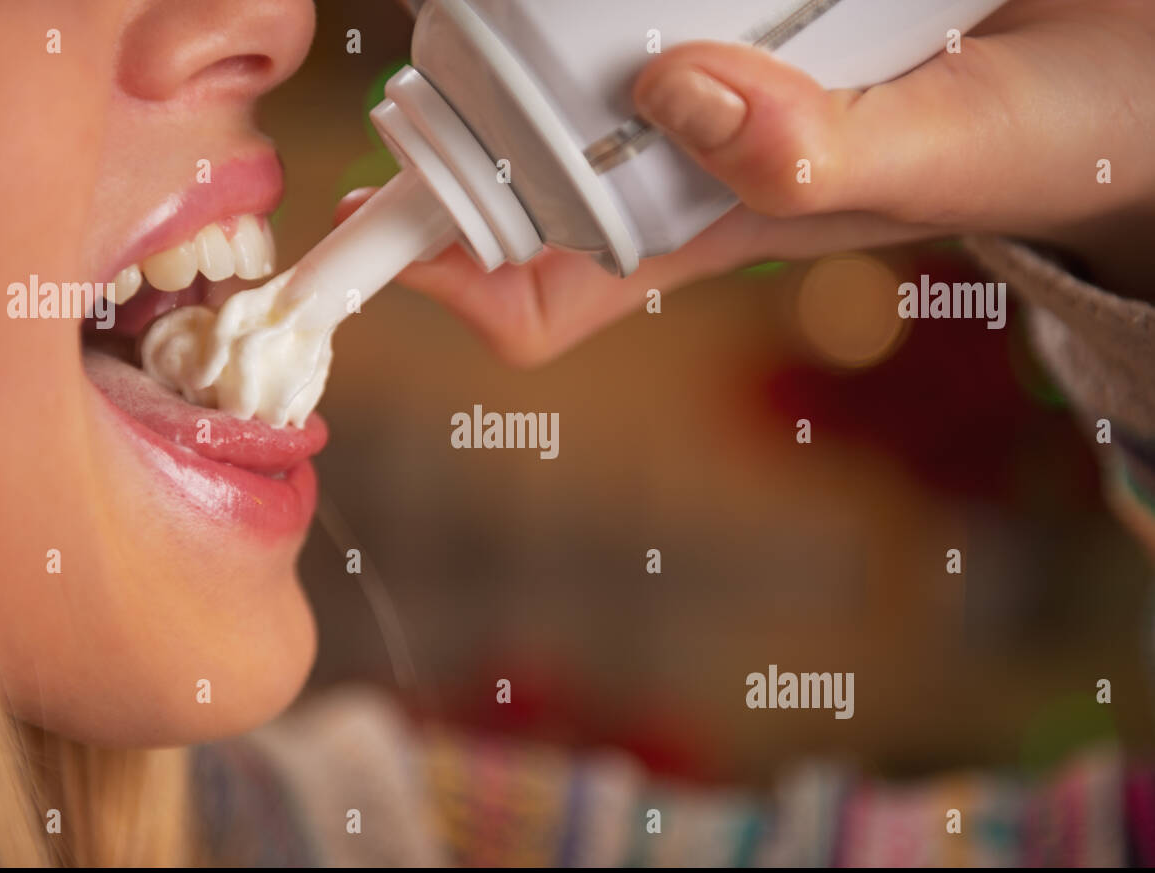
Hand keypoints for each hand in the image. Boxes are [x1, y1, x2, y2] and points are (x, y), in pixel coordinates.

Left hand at [340, 0, 1154, 365]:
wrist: (1122, 55)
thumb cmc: (1049, 129)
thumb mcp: (943, 152)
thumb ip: (819, 152)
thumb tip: (677, 93)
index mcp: (712, 214)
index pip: (538, 277)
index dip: (438, 266)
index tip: (362, 239)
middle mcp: (688, 135)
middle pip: (509, 141)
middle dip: (453, 103)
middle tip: (450, 40)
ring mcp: (709, 57)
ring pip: (552, 46)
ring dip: (517, 18)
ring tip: (507, 5)